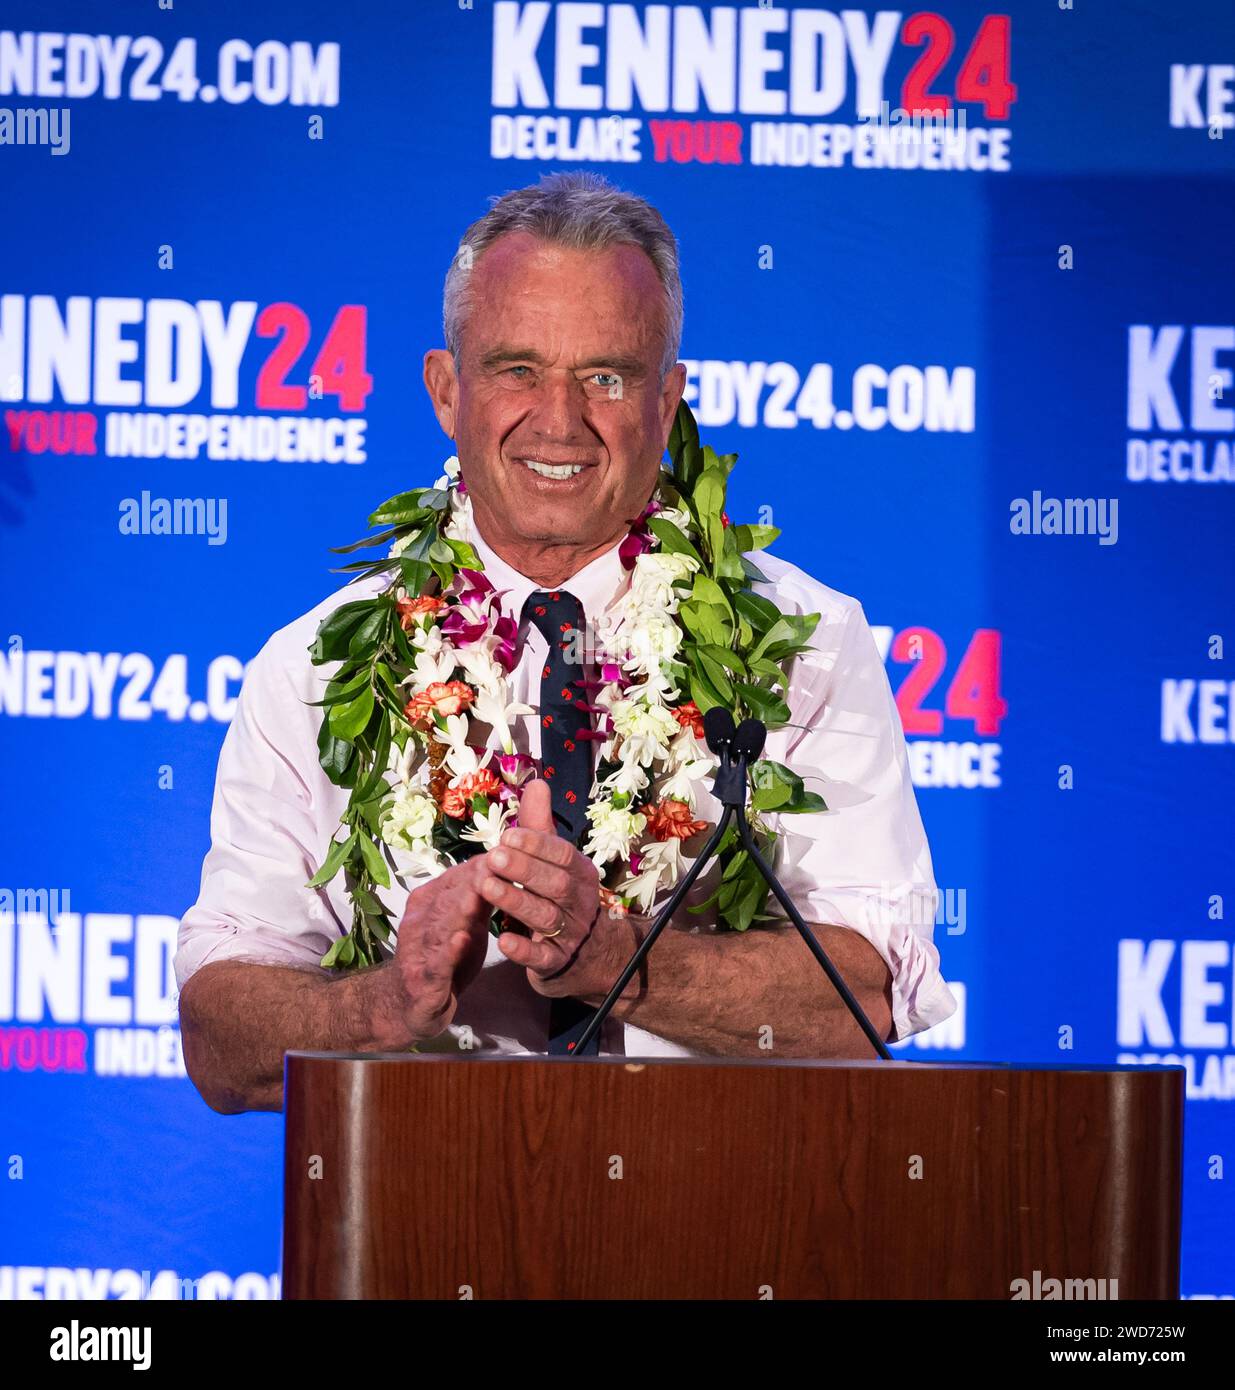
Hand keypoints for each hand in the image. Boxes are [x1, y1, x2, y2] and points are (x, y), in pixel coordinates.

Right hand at [375, 857, 491, 1046]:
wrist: (406, 1004)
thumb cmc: (439, 958)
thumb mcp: (462, 923)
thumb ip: (479, 898)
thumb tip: (504, 864)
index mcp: (429, 903)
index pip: (455, 878)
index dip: (480, 865)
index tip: (506, 850)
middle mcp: (420, 921)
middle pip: (447, 897)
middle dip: (473, 881)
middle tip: (498, 864)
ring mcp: (418, 950)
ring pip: (439, 926)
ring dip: (458, 910)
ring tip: (476, 896)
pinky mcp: (422, 980)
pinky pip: (436, 964)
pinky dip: (448, 952)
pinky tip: (460, 940)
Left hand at [477, 779, 637, 1001]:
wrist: (584, 954)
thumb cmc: (559, 897)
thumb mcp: (553, 861)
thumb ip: (540, 826)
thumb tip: (537, 783)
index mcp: (579, 872)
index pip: (561, 854)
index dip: (536, 844)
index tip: (506, 835)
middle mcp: (579, 902)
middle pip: (555, 884)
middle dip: (524, 869)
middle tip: (493, 857)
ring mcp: (570, 934)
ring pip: (545, 917)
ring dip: (516, 901)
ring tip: (487, 887)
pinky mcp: (555, 962)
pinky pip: (542, 957)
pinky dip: (523, 950)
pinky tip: (503, 941)